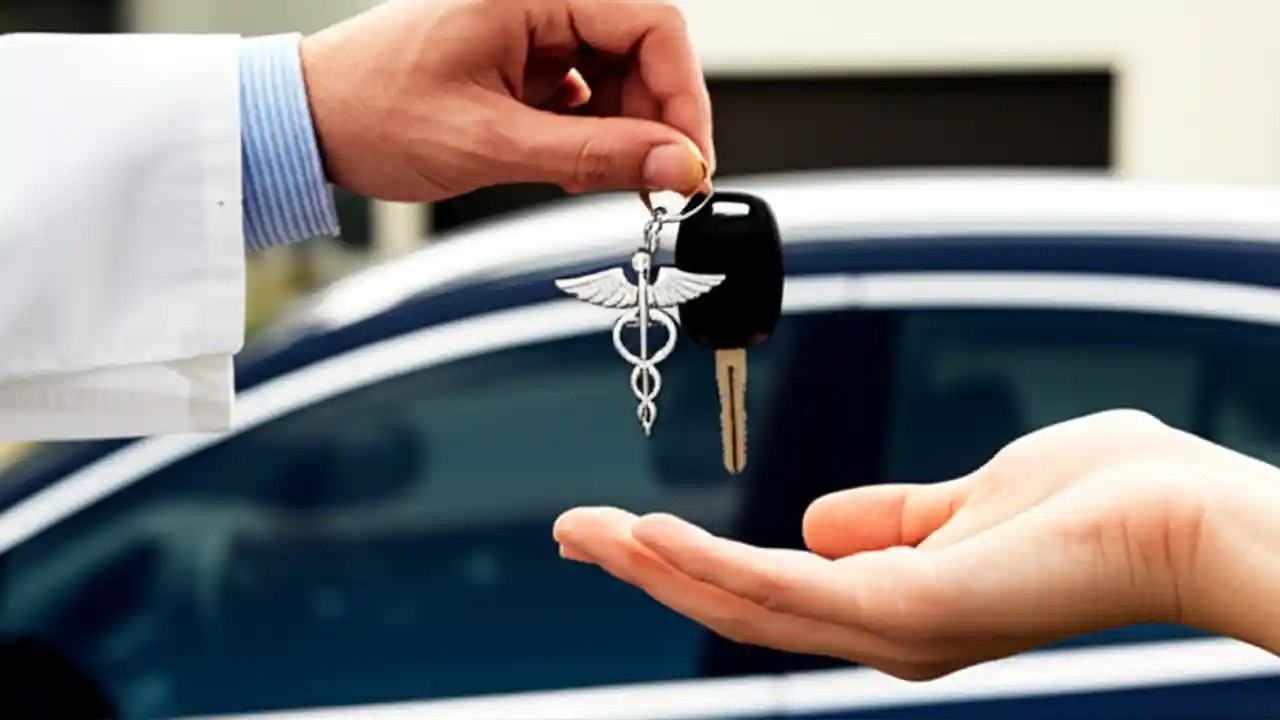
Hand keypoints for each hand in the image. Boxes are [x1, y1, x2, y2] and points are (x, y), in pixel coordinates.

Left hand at [300, 0, 713, 202]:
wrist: (305, 122)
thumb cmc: (371, 110)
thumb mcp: (493, 143)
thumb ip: (596, 155)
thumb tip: (676, 165)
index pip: (652, 22)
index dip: (683, 96)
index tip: (688, 159)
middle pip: (641, 49)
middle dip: (654, 120)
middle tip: (655, 181)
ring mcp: (528, 27)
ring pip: (617, 74)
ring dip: (623, 132)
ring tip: (599, 177)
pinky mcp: (519, 58)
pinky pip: (584, 91)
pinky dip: (590, 133)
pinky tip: (571, 165)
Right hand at [554, 410, 1279, 679]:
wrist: (1184, 513)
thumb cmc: (1100, 500)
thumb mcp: (963, 501)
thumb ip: (888, 516)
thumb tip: (814, 520)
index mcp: (894, 600)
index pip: (765, 584)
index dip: (686, 559)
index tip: (625, 526)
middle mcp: (884, 628)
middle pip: (739, 602)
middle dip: (648, 568)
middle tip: (571, 532)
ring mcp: (896, 627)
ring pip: (748, 603)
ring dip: (659, 567)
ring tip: (591, 534)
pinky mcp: (913, 610)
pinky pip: (791, 590)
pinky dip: (716, 565)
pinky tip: (659, 538)